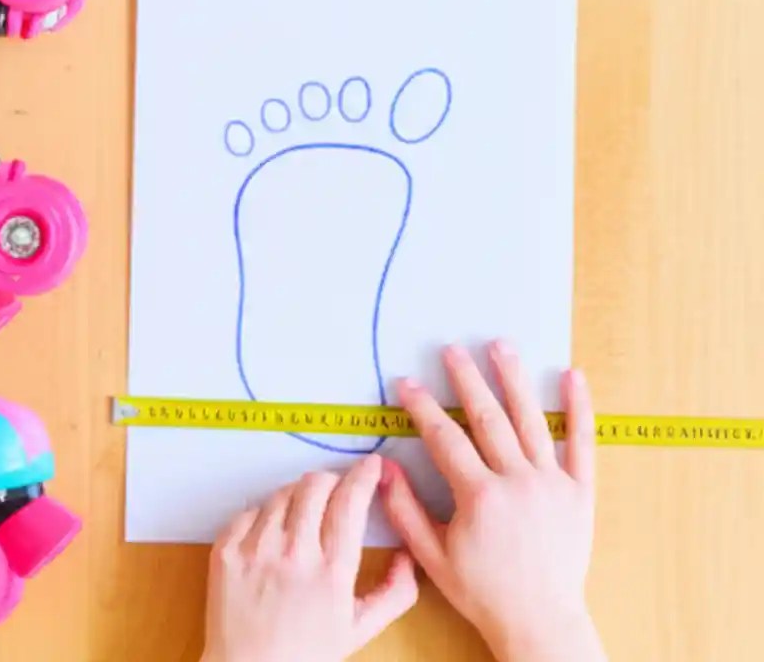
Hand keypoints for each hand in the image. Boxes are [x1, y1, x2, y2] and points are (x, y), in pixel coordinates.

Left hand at [202, 455, 418, 661]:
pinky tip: (271, 535)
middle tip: (336, 490)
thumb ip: (395, 593)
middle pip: (315, 486)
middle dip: (331, 480)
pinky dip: (263, 515)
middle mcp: (293, 554)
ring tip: (302, 518)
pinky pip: (248, 511)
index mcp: (331, 571)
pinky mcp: (226, 552)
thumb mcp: (360, 629)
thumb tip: (407, 556)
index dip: (363, 475)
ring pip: (281, 494)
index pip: (350, 502)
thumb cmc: (304, 655)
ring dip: (297, 496)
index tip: (370, 466)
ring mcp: (255, 550)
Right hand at [381, 341, 605, 661]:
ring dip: (514, 380)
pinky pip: (583, 443)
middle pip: (488, 418)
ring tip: (501, 346)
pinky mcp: (580, 492)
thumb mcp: (431, 555)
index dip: (423, 408)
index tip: (407, 385)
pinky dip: (579, 409)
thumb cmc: (482, 592)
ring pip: (531, 421)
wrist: (538, 619)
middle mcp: (518, 483)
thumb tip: (383, 469)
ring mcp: (553, 484)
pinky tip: (572, 378)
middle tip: (451, 350)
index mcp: (480, 497)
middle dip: (466, 380)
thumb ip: (405, 509)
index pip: (445, 438)